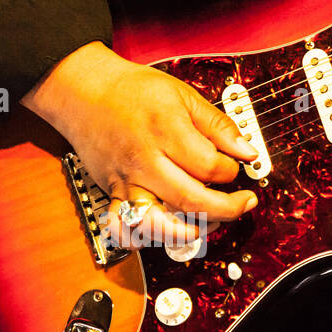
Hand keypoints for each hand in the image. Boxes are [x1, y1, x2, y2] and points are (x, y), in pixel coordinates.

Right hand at [22, 41, 257, 245]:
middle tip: (242, 204)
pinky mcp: (112, 195)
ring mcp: (126, 182)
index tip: (234, 164)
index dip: (231, 170)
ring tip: (209, 223)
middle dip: (226, 210)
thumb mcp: (183, 95)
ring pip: (159, 225)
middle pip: (192, 202)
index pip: (210, 166)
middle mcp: (145, 162)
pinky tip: (166, 231)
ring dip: (191, 232)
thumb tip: (247, 151)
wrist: (85, 92)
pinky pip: (124, 230)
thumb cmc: (133, 92)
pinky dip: (145, 240)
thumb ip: (218, 125)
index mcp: (165, 131)